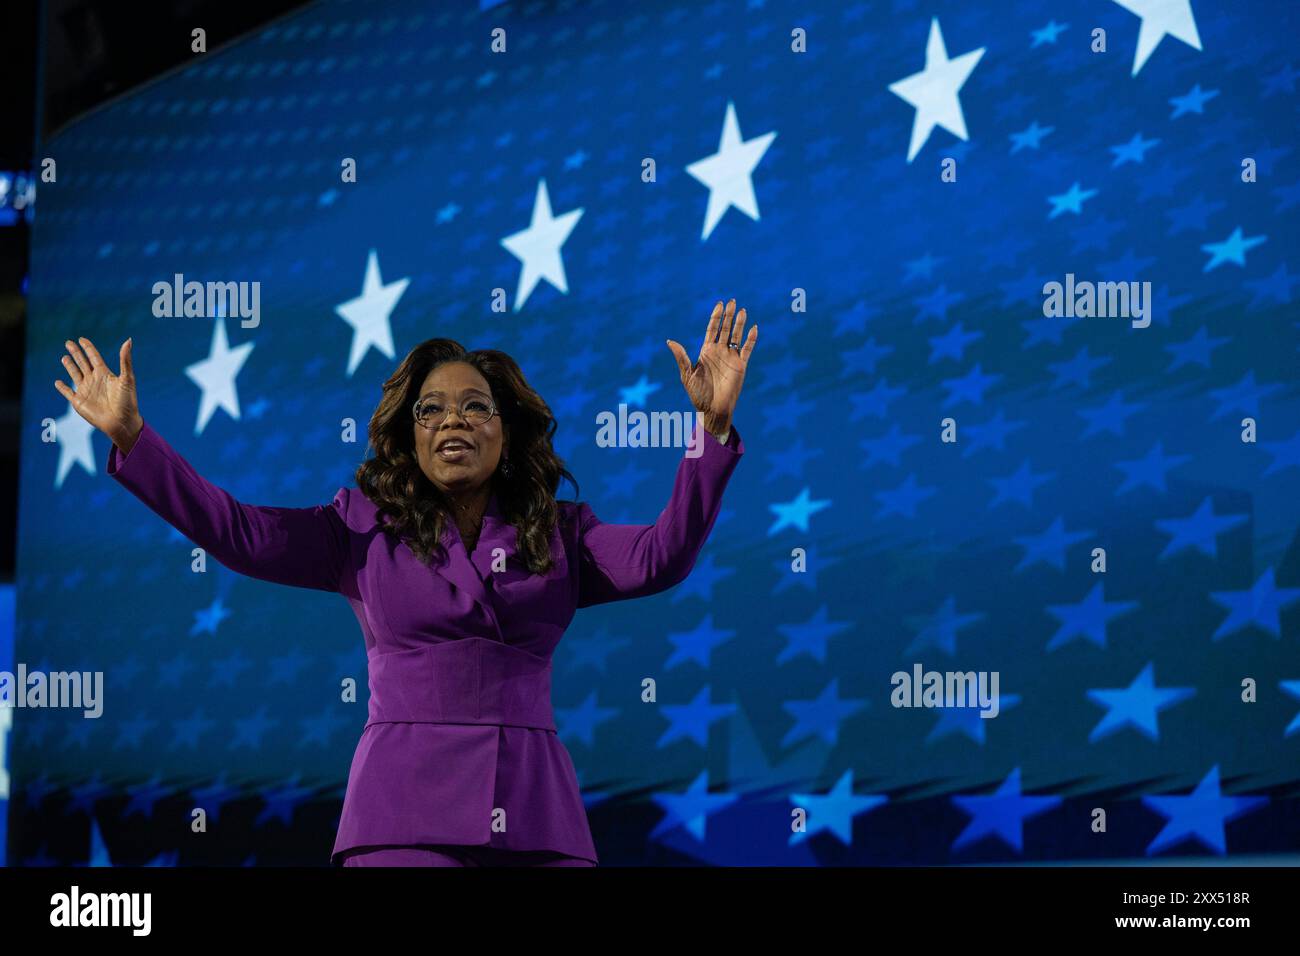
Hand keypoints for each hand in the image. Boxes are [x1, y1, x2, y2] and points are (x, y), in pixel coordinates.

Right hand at [53, 337, 143, 453]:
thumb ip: (125, 360)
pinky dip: (62, 388)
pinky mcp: (79, 402)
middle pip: (83, 363)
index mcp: (105, 374)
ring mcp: (86, 391)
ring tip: (64, 357)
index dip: (88, 348)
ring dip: (69, 366)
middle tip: (68, 342)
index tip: (82, 339)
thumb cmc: (127, 401)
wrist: (121, 422)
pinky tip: (57, 382)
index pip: (94, 357)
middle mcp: (94, 381)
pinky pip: (67, 393)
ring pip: (75, 375)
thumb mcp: (127, 378)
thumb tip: (129, 340)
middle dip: (76, 353)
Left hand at [666, 298, 756, 436]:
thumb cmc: (697, 394)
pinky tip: (755, 328)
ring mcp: (730, 358)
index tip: (719, 304)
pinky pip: (747, 349)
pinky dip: (751, 339)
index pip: (711, 329)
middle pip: (725, 329)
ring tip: (743, 310)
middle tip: (733, 301)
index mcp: (706, 352)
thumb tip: (670, 341)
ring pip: (737, 336)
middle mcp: (719, 352)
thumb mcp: (686, 374)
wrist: (712, 409)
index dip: (716, 317)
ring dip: (740, 324)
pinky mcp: (740, 366)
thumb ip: (681, 357)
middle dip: (728, 316)